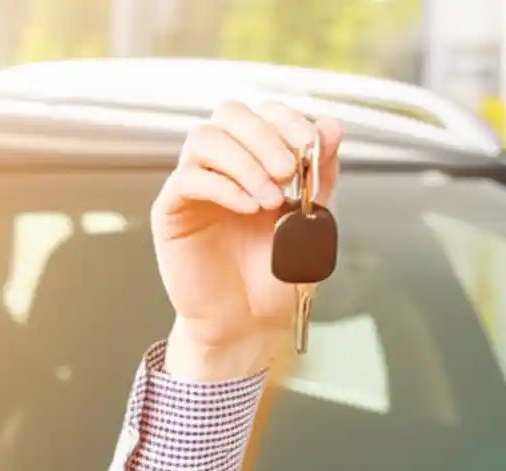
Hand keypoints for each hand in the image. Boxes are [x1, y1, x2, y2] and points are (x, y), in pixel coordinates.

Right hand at [150, 99, 341, 379]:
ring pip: (205, 138)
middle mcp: (223, 165)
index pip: (263, 113)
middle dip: (264, 134)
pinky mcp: (172, 210)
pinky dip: (222, 185)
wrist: (252, 323)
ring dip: (244, 161)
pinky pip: (188, 178)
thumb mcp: (312, 220)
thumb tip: (333, 124)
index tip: (311, 143)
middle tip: (288, 170)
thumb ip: (321, 174)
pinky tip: (247, 208)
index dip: (286, 119)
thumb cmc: (279, 274)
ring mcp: (195, 184)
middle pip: (229, 113)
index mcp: (257, 160)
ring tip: (270, 200)